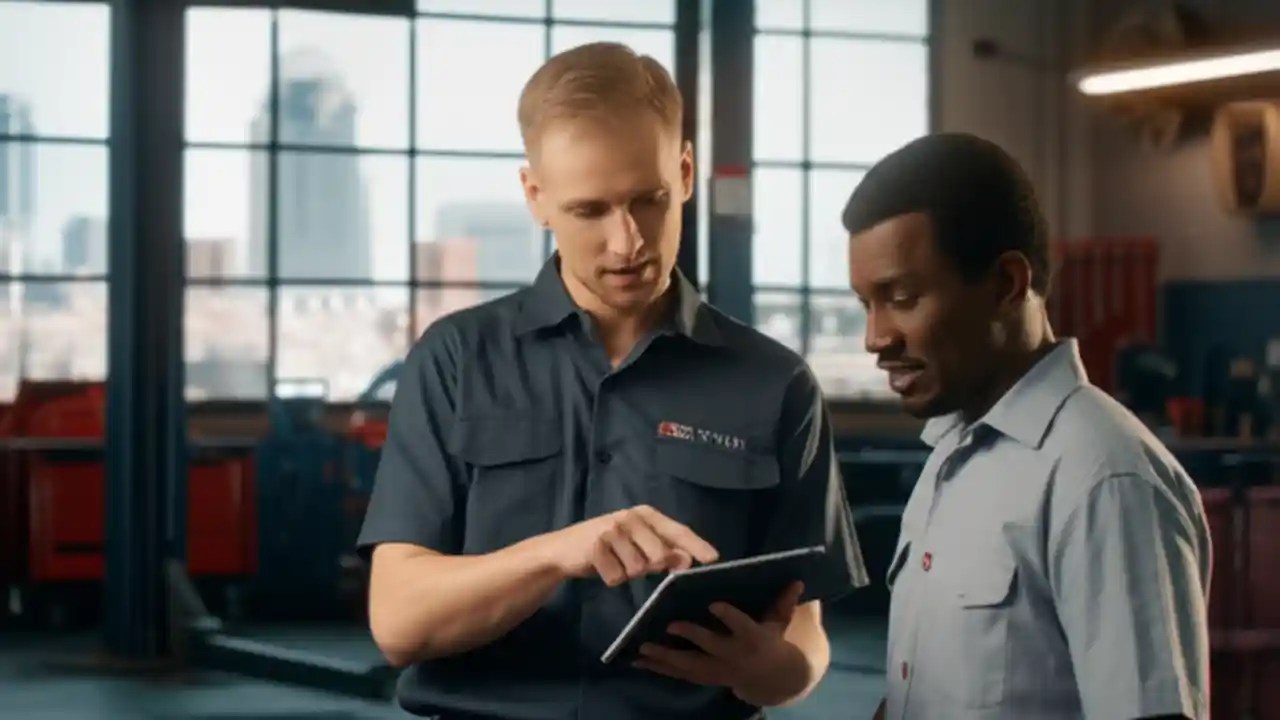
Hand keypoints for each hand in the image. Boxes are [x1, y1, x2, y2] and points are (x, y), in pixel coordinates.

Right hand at [541, 505, 719, 585]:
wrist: (564, 549)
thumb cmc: (609, 547)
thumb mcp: (638, 546)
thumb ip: (664, 550)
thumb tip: (688, 561)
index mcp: (646, 514)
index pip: (678, 530)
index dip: (696, 545)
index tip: (714, 559)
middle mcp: (631, 517)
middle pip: (659, 556)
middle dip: (650, 568)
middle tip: (632, 562)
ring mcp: (613, 529)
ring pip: (637, 569)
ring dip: (627, 573)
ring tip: (615, 562)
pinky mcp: (596, 545)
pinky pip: (616, 577)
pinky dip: (611, 578)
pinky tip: (602, 567)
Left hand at [634, 581, 810, 706]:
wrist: (772, 678)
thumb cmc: (771, 640)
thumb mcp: (779, 622)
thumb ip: (784, 602)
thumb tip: (797, 580)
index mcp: (752, 639)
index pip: (741, 626)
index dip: (728, 617)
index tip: (713, 604)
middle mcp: (733, 656)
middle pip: (711, 647)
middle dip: (691, 637)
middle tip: (669, 625)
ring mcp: (718, 670)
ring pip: (690, 665)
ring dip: (665, 658)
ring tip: (642, 648)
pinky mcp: (705, 678)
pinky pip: (681, 675)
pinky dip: (659, 669)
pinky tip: (639, 661)